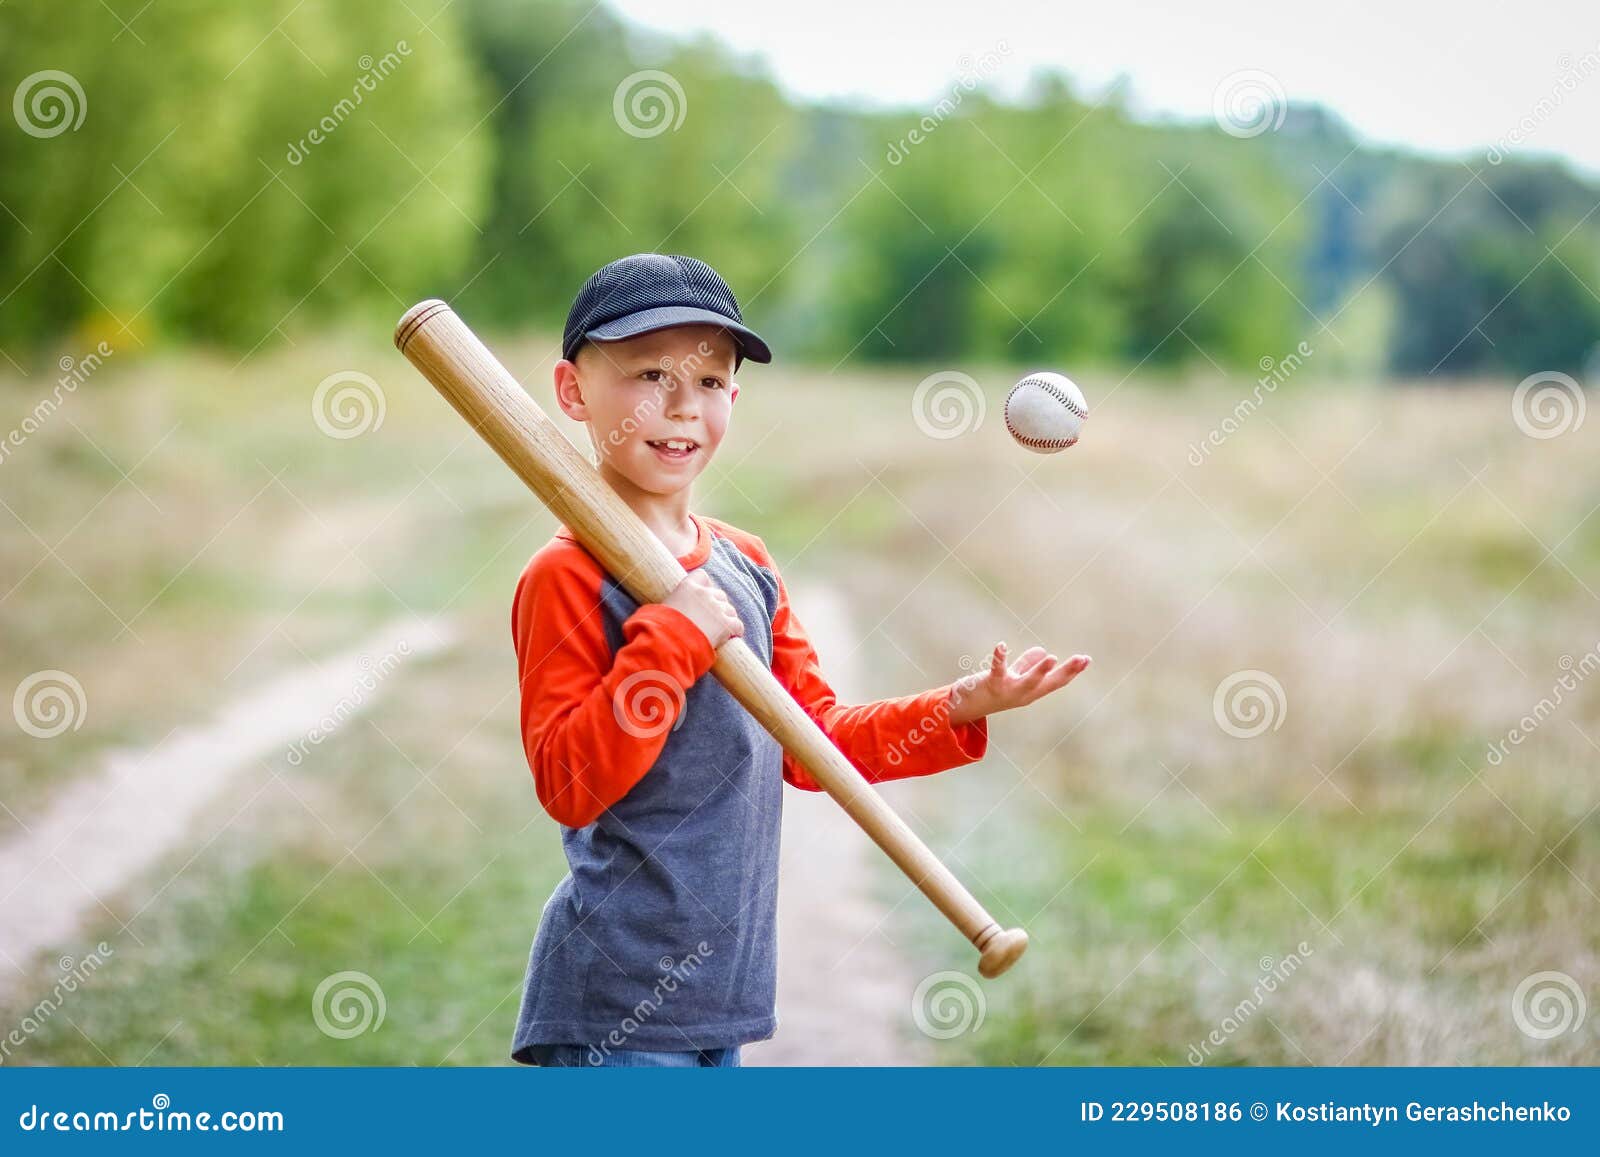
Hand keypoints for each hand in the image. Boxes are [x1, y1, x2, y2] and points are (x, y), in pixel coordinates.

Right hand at [662, 569, 744, 649]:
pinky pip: (738, 625)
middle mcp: (705, 594)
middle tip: (710, 619)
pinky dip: (735, 631)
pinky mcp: (727, 625)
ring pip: (730, 610)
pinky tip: (730, 638)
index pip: (702, 576)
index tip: (702, 596)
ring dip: (726, 618)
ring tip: (718, 631)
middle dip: (716, 605)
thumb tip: (655, 612)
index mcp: (687, 587)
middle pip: (719, 595)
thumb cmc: (658, 630)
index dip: (704, 586)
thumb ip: (666, 605)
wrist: (670, 646)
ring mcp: (717, 609)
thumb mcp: (657, 610)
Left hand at [947, 642, 1090, 724]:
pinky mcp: (991, 684)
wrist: (966, 708)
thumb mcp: (1014, 677)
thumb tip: (1043, 651)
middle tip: (1083, 659)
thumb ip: (1027, 665)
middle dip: (1067, 671)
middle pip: (1049, 683)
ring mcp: (1009, 691)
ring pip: (1028, 682)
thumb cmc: (992, 690)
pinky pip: (997, 671)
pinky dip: (999, 658)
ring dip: (1040, 670)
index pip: (1056, 681)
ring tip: (1052, 657)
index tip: (1087, 659)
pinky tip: (1001, 646)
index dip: (1072, 671)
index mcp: (1032, 691)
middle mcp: (1024, 693)